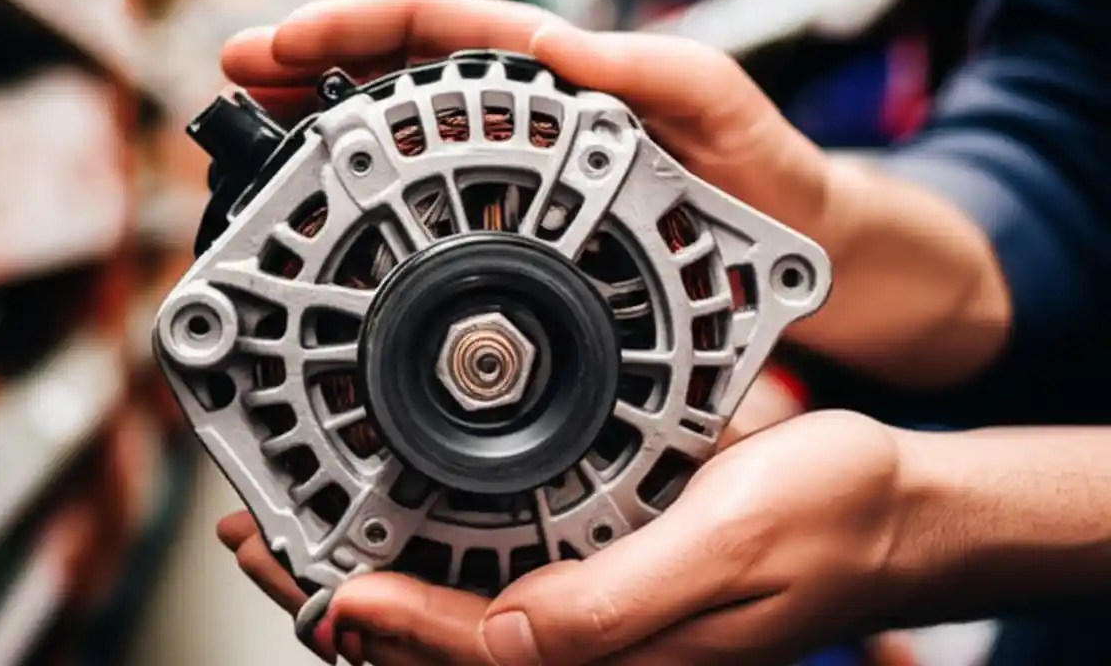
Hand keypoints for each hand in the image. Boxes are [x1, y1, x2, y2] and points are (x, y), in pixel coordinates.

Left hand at [217, 370, 828, 665]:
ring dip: (371, 581)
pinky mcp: (604, 576)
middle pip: (436, 648)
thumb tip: (501, 638)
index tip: (314, 575)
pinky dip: (432, 559)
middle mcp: (595, 647)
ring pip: (453, 617)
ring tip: (300, 540)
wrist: (889, 506)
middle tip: (268, 545)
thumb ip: (612, 607)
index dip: (380, 622)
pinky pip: (496, 582)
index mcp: (616, 659)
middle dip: (341, 604)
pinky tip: (400, 528)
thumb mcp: (725, 554)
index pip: (470, 654)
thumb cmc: (826, 525)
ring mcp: (596, 615)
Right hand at [222, 0, 1009, 387]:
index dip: (342, 33)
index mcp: (560, 69)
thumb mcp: (712, 103)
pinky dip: (388, 208)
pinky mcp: (533, 231)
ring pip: (408, 145)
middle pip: (396, 80)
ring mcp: (525, 175)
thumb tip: (548, 46)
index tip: (271, 55)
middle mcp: (528, 116)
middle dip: (307, 83)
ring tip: (263, 159)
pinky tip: (350, 228)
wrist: (802, 256)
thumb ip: (639, 71)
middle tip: (235, 107)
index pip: (428, 27)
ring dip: (330, 143)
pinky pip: (446, 209)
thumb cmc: (765, 174)